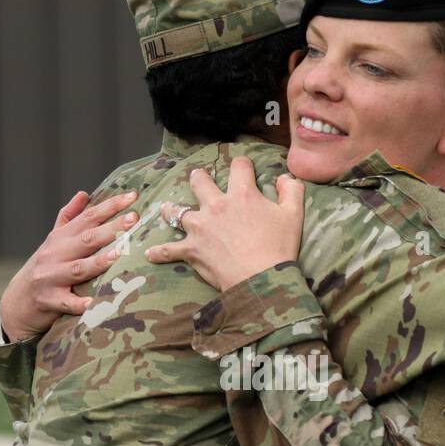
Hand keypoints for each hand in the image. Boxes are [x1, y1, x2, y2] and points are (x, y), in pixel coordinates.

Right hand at [0, 189, 137, 339]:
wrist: (17, 301)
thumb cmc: (45, 268)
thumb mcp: (53, 241)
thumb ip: (69, 218)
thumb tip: (84, 194)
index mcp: (60, 237)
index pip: (87, 217)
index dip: (109, 206)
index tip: (132, 197)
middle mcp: (55, 254)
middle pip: (87, 239)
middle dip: (111, 229)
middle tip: (134, 219)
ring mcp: (50, 277)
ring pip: (78, 268)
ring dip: (98, 262)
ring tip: (119, 255)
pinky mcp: (48, 300)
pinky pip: (66, 303)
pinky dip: (79, 303)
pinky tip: (93, 303)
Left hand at [147, 157, 303, 291]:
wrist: (262, 280)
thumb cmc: (279, 248)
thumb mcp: (294, 215)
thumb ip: (291, 190)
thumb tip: (284, 177)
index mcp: (241, 194)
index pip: (239, 167)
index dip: (243, 165)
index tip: (244, 168)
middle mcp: (216, 206)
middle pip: (200, 181)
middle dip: (199, 177)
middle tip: (199, 178)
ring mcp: (200, 228)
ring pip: (176, 211)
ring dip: (171, 209)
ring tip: (167, 208)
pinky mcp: (192, 250)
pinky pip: (169, 250)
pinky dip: (160, 253)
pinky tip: (150, 254)